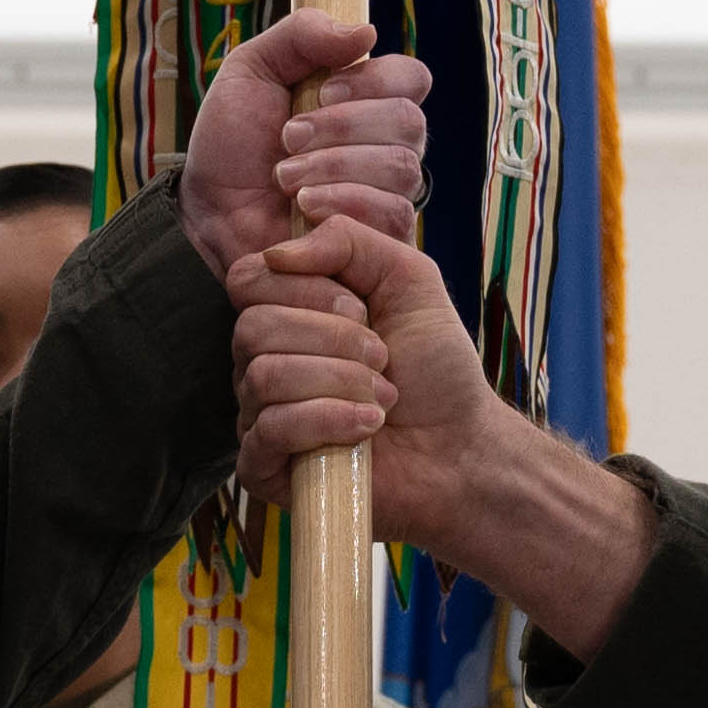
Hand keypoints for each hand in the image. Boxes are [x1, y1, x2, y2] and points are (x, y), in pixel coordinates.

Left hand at [181, 9, 431, 274]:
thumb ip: (302, 34)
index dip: (374, 81)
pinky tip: (305, 206)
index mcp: (367, 98)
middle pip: (408, 121)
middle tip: (288, 138)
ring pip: (400, 167)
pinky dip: (341, 203)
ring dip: (332, 166)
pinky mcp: (382, 236)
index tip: (322, 92)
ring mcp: (389, 191)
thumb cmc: (233, 142)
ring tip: (285, 177)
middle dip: (340, 127)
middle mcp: (388, 143)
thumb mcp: (251, 68)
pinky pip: (392, 211)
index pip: (411, 77)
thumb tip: (368, 31)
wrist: (211, 210)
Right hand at [230, 210, 498, 526]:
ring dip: (340, 382)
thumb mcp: (409, 279)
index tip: (362, 308)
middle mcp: (263, 360)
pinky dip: (329, 421)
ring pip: (264, 377)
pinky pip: (270, 430)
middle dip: (335, 340)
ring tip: (383, 397)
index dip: (306, 289)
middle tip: (383, 359)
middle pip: (252, 328)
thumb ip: (349, 240)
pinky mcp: (264, 466)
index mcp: (287, 313)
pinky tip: (367, 426)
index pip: (248, 280)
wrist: (459, 446)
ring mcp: (258, 415)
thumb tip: (279, 252)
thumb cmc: (435, 367)